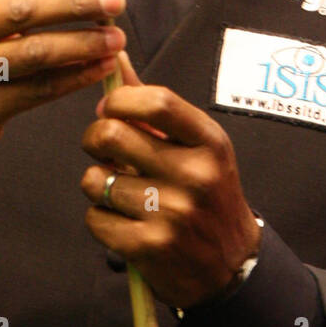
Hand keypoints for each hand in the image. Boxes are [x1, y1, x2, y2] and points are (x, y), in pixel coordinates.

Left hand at [80, 51, 260, 309]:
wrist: (231, 267)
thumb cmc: (207, 196)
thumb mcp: (197, 148)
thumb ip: (154, 107)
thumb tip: (115, 59)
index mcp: (210, 143)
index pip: (155, 101)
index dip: (119, 100)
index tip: (110, 110)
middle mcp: (195, 176)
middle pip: (111, 135)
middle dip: (94, 138)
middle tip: (102, 149)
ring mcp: (172, 213)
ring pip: (95, 179)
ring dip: (98, 184)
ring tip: (121, 192)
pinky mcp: (149, 247)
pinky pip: (94, 217)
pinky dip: (101, 218)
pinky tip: (125, 222)